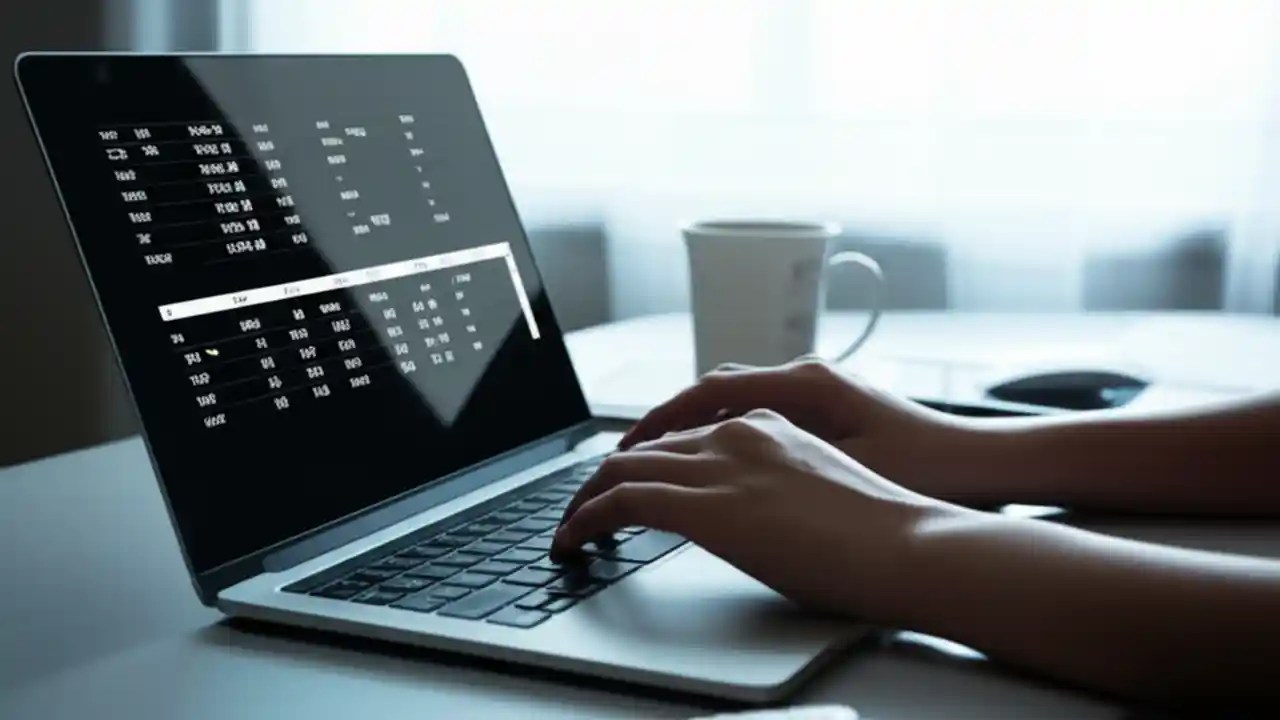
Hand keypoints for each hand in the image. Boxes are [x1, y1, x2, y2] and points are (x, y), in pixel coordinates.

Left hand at [554, 409, 955, 618]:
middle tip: (587, 501)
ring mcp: (721, 462)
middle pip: (649, 443)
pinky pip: (623, 500)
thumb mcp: (823, 487)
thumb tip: (757, 510)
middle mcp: (739, 430)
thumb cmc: (886, 528)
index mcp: (770, 421)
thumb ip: (780, 483)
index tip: (631, 475)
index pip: (687, 428)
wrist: (913, 544)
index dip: (650, 453)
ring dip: (589, 494)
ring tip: (572, 523)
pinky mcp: (706, 504)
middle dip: (610, 472)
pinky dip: (588, 516)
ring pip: (625, 465)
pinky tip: (574, 538)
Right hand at [618, 358, 992, 500]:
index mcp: (805, 383)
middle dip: (668, 422)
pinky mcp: (830, 409)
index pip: (708, 392)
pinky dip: (728, 433)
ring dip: (696, 428)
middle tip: (629, 458)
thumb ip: (774, 452)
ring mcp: (819, 390)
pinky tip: (718, 464)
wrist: (987, 464)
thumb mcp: (840, 465)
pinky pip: (760, 413)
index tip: (624, 448)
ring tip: (662, 463)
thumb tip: (711, 455)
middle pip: (714, 390)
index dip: (658, 421)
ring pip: (736, 401)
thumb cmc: (925, 466)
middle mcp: (807, 376)